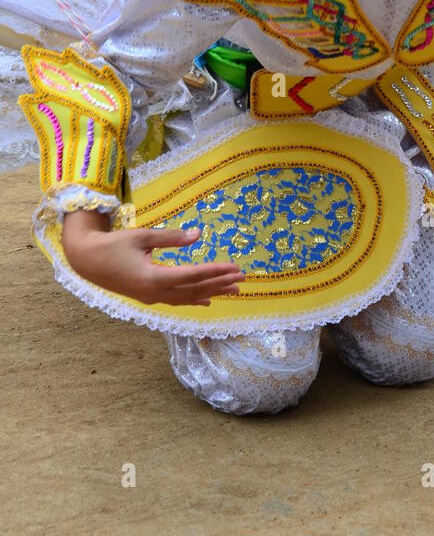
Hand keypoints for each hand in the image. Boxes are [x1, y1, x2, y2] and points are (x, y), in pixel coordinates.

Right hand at [62, 209, 244, 305]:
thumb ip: (171, 237)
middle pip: (194, 290)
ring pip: (187, 298)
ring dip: (211, 293)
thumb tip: (198, 234)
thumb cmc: (114, 245)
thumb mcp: (142, 236)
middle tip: (242, 279)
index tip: (235, 268)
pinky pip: (177, 301)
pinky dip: (194, 300)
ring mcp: (151, 298)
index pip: (193, 276)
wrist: (88, 261)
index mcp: (154, 277)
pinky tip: (207, 301)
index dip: (216, 272)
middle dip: (220, 284)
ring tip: (233, 290)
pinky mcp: (148, 297)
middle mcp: (155, 292)